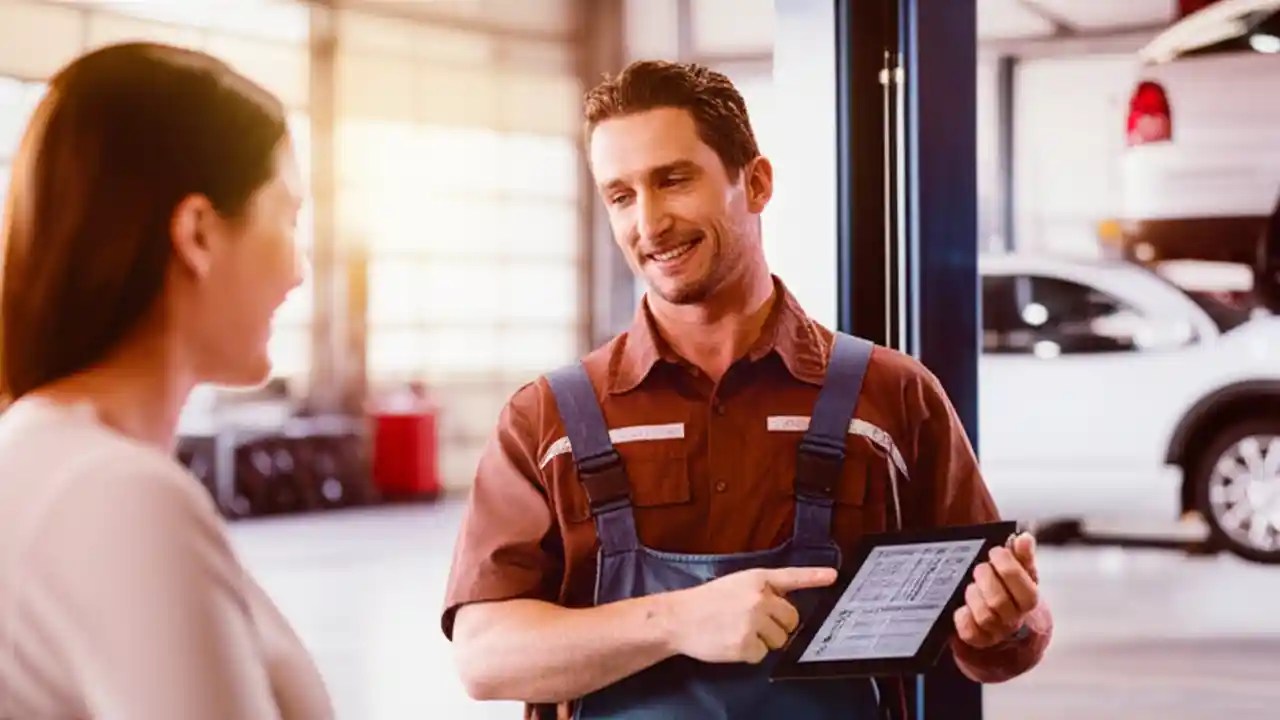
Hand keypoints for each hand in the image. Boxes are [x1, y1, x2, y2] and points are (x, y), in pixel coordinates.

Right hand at [665, 567, 836, 664]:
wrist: (679, 618)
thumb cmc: (707, 602)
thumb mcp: (737, 584)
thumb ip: (763, 590)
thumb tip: (786, 604)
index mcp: (757, 579)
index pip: (792, 577)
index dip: (815, 576)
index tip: (833, 577)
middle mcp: (758, 598)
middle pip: (791, 620)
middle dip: (778, 625)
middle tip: (754, 623)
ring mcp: (752, 621)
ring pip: (779, 640)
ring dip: (764, 641)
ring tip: (739, 631)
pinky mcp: (744, 644)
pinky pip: (762, 655)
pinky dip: (749, 653)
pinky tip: (732, 642)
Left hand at [953, 532, 1039, 648]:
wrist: (999, 617)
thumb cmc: (1008, 586)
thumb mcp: (1018, 570)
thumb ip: (1021, 554)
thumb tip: (1024, 538)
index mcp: (1028, 600)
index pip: (1025, 588)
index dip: (1007, 567)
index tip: (994, 551)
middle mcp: (1014, 619)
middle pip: (1000, 602)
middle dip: (985, 578)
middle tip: (979, 567)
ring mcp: (995, 632)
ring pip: (985, 616)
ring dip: (974, 595)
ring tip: (971, 586)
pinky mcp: (977, 639)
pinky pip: (969, 631)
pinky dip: (963, 617)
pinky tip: (962, 606)